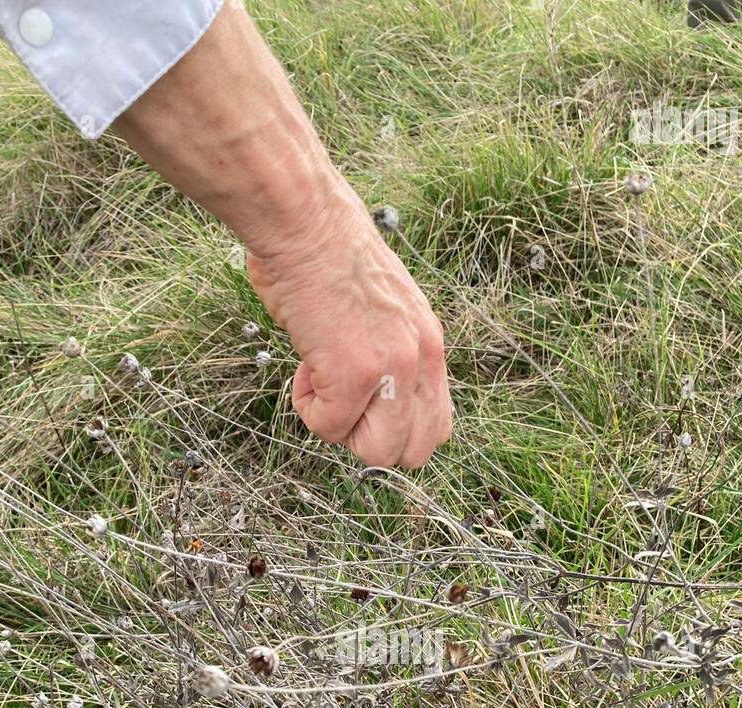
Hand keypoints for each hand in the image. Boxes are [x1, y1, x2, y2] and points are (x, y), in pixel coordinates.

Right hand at [247, 187, 451, 469]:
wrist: (304, 221)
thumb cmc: (327, 253)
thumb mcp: (383, 308)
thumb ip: (390, 351)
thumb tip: (368, 394)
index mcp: (430, 343)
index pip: (438, 426)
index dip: (395, 426)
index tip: (363, 397)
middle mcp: (422, 359)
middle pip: (414, 452)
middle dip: (371, 439)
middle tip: (342, 400)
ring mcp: (393, 369)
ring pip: (378, 453)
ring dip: (342, 428)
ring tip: (322, 382)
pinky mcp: (355, 374)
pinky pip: (330, 428)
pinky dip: (307, 406)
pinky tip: (303, 364)